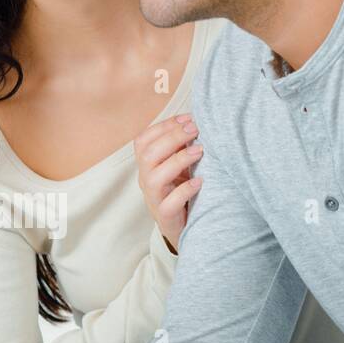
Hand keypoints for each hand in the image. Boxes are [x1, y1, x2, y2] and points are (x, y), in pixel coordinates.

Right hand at [133, 112, 202, 250]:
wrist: (183, 224)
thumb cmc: (181, 189)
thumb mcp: (179, 165)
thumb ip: (181, 146)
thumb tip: (196, 120)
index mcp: (147, 165)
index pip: (143, 140)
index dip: (163, 126)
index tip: (187, 118)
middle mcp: (146, 179)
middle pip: (148, 155)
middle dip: (172, 138)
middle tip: (195, 129)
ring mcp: (154, 198)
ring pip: (154, 177)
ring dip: (178, 160)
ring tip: (199, 150)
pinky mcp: (165, 215)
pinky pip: (169, 203)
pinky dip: (185, 190)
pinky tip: (200, 181)